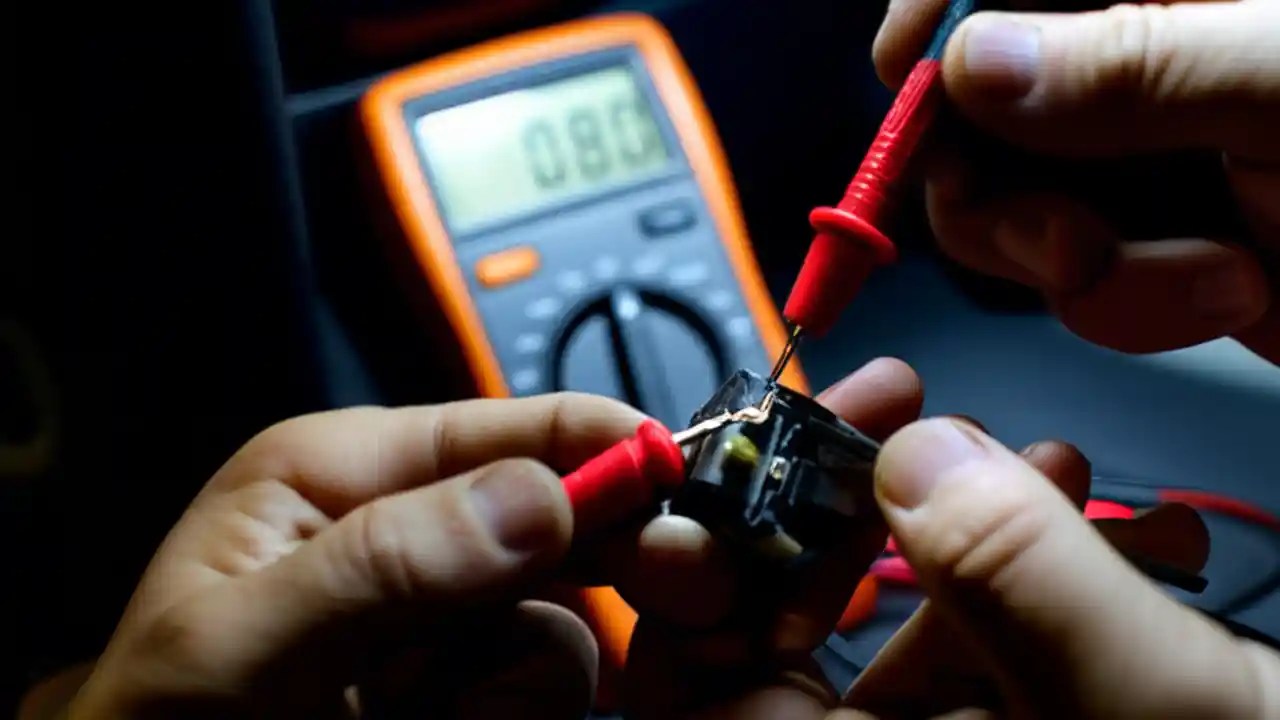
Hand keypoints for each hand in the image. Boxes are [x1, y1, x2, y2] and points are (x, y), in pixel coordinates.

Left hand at [66, 393, 656, 718]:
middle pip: (548, 512)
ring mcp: (437, 614)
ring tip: (435, 711)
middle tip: (649, 585)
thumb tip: (536, 498)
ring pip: (559, 612)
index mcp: (336, 478)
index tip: (666, 463)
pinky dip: (514, 709)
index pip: (492, 431)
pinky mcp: (459, 680)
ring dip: (520, 672)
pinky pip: (541, 680)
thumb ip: (383, 563)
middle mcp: (402, 532)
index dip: (587, 439)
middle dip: (594, 555)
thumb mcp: (242, 644)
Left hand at [619, 367, 1279, 717]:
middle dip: (839, 502)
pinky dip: (1016, 558)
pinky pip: (976, 636)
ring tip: (1029, 456)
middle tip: (888, 413)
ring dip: (945, 512)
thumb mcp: (1142, 701)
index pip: (690, 693)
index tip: (744, 467)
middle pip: (782, 630)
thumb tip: (914, 459)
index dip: (693, 575)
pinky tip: (1084, 506)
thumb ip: (1016, 577)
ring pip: (890, 619)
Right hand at [875, 0, 1279, 363]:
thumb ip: (1129, 66)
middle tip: (1076, 237)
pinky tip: (1235, 292)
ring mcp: (1132, 162)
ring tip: (1216, 269)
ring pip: (1007, 216)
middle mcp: (1129, 73)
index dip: (933, 21)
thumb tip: (973, 68)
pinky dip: (1137, 310)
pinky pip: (1068, 284)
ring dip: (1093, 273)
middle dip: (1010, 201)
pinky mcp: (1146, 239)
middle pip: (969, 119)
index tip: (906, 80)